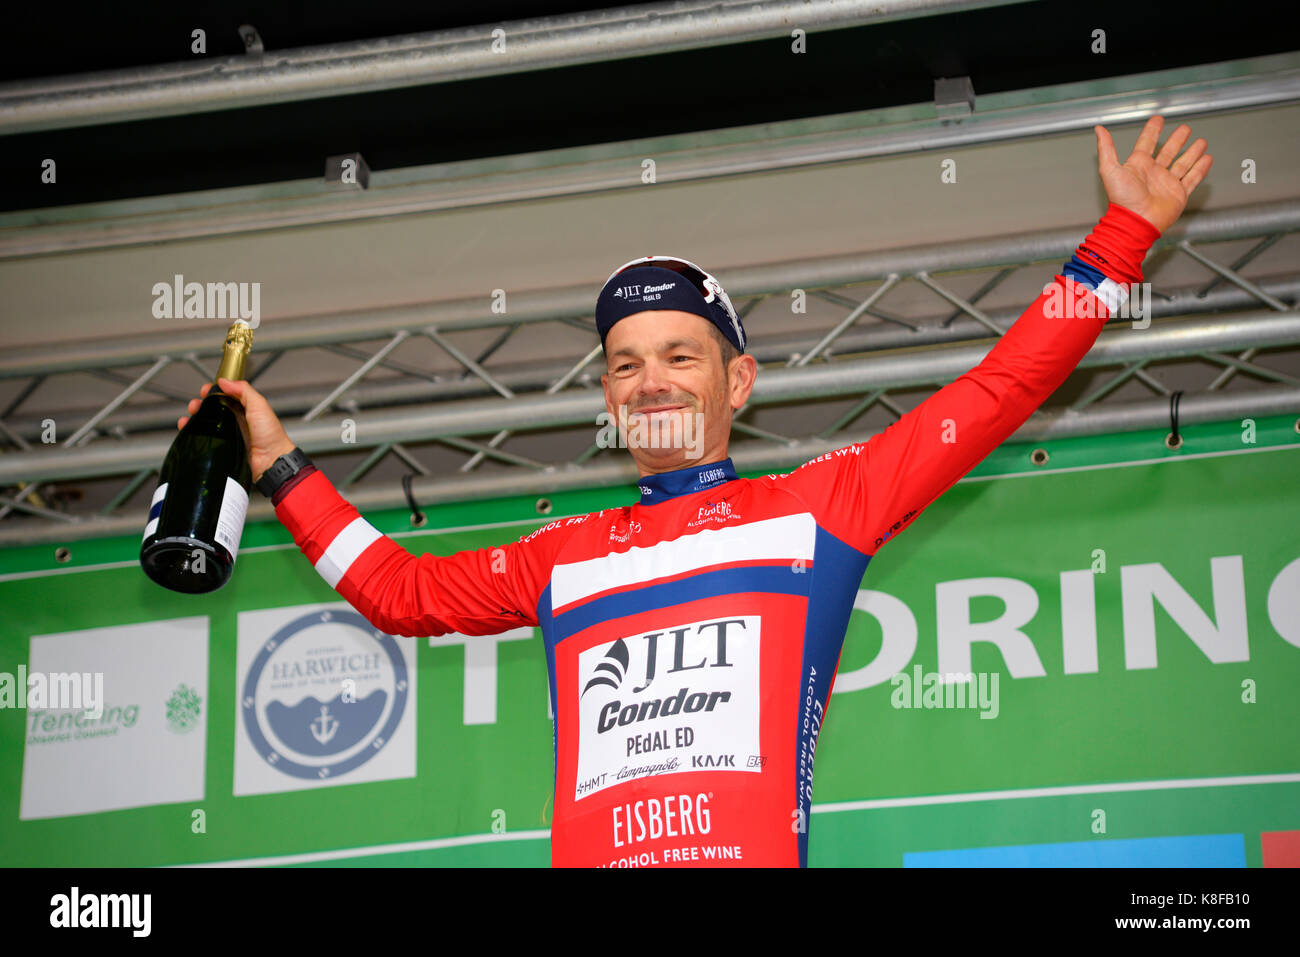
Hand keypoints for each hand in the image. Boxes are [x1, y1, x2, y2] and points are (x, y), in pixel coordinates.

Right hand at [178, 378, 295, 481]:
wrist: (270, 461)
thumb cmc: (270, 436)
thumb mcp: (259, 406)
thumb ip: (244, 390)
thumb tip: (225, 381)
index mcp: (245, 408)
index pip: (225, 395)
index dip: (214, 391)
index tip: (206, 390)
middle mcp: (236, 420)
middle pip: (212, 408)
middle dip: (201, 403)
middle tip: (197, 404)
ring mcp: (228, 433)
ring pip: (206, 422)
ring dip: (195, 416)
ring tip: (191, 415)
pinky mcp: (222, 447)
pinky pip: (204, 438)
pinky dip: (192, 432)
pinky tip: (187, 428)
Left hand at [1094, 115, 1212, 232]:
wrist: (1136, 222)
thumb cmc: (1122, 200)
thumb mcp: (1110, 170)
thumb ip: (1106, 149)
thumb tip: (1098, 129)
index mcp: (1138, 166)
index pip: (1146, 143)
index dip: (1152, 131)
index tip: (1158, 119)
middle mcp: (1153, 173)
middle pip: (1168, 152)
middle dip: (1177, 140)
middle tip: (1185, 128)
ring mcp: (1167, 184)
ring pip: (1183, 164)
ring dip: (1192, 152)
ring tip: (1201, 141)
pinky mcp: (1179, 194)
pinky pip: (1192, 179)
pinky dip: (1200, 169)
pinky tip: (1207, 159)